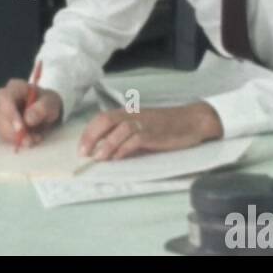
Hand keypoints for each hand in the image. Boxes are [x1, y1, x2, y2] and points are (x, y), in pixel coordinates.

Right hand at [0, 78, 62, 148]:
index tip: (20, 129)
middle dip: (14, 131)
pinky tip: (30, 139)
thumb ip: (42, 108)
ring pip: (1, 128)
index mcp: (15, 87)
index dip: (10, 114)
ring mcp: (1, 112)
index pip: (5, 98)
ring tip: (35, 139)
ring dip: (16, 138)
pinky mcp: (2, 125)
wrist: (47, 109)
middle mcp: (4, 99)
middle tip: (29, 140)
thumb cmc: (48, 102)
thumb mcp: (51, 102)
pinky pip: (4, 136)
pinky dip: (16, 141)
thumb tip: (28, 119)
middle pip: (0, 115)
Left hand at [78, 102, 223, 160]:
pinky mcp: (155, 133)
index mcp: (128, 113)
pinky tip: (118, 158)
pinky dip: (125, 148)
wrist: (191, 121)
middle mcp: (133, 115)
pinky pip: (136, 139)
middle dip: (91, 137)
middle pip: (106, 120)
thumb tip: (104, 150)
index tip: (81, 148)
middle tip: (84, 154)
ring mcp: (144, 123)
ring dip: (106, 144)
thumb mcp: (141, 128)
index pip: (102, 118)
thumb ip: (125, 135)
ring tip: (98, 158)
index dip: (88, 132)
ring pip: (119, 130)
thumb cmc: (165, 127)